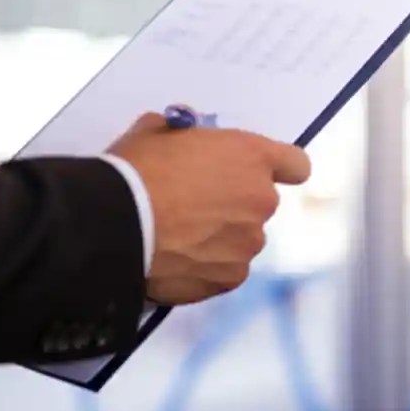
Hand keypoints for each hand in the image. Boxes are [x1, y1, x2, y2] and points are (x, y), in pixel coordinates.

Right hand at [107, 112, 310, 304]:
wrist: (115, 224)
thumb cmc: (136, 170)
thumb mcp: (156, 132)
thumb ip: (183, 135)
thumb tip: (181, 138)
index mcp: (252, 157)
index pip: (295, 164)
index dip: (279, 169)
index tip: (257, 175)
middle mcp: (261, 200)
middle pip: (260, 202)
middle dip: (235, 204)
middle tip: (194, 207)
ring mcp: (249, 243)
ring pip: (242, 239)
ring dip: (221, 238)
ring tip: (178, 239)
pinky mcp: (231, 278)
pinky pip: (226, 270)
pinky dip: (207, 267)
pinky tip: (176, 261)